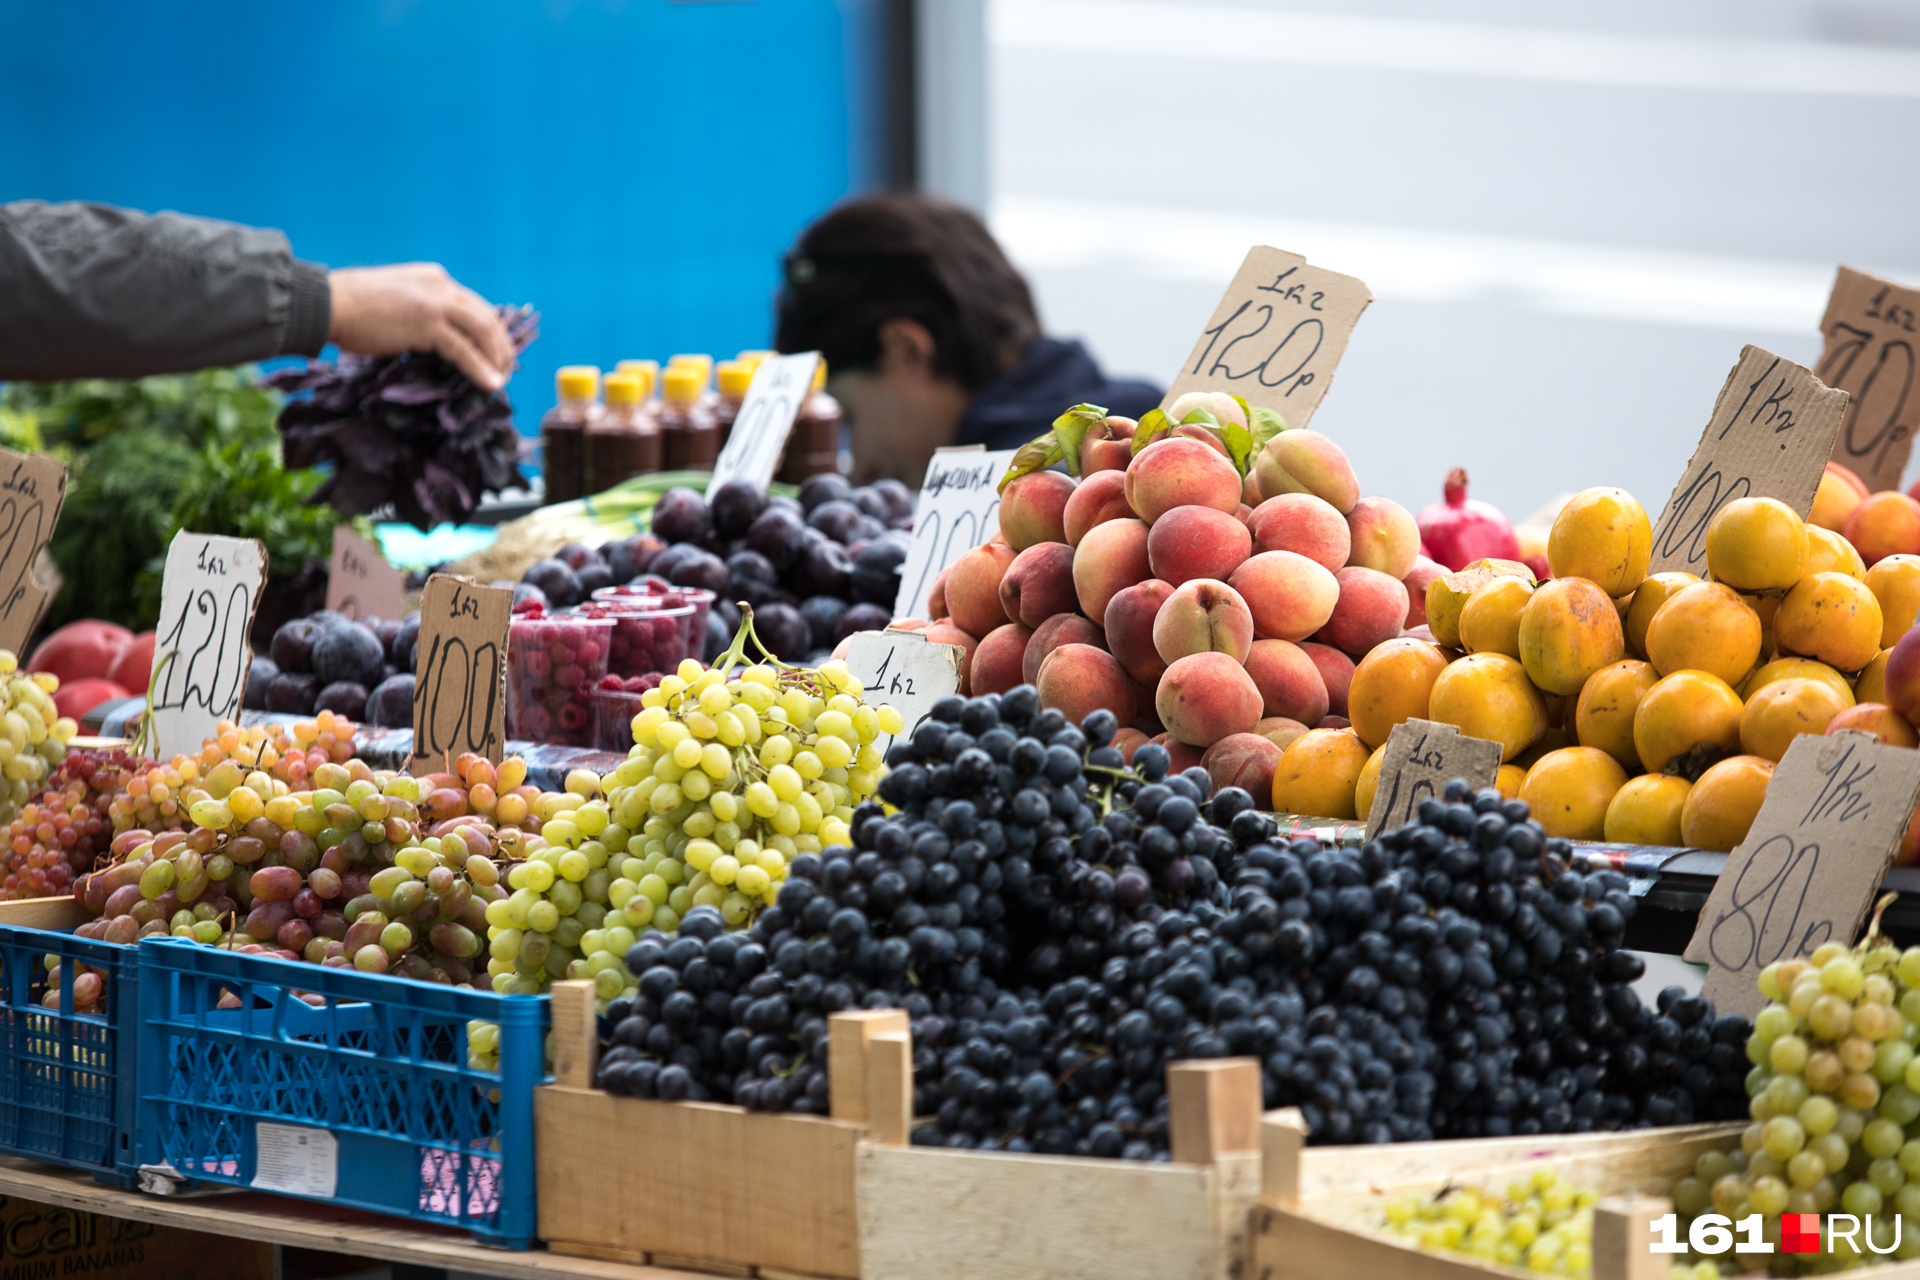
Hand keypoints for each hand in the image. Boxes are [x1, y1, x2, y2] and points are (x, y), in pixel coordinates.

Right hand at [326, 263, 514, 391]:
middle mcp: (441, 285)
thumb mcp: (397, 301)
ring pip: (482, 331)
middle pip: (486, 317)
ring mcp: (436, 303)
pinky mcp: (427, 324)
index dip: (490, 330)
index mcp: (435, 279)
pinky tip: (490, 383)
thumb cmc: (353, 307)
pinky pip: (464, 349)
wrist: (327, 303)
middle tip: (506, 368)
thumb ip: (421, 312)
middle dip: (500, 345)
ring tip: (502, 379)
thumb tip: (437, 339)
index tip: (496, 350)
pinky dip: (481, 368)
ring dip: (497, 358)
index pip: (474, 305)